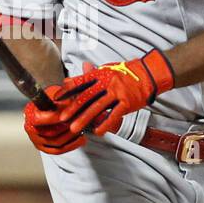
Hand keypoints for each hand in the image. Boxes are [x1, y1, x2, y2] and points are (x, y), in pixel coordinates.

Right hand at [24, 85, 86, 154]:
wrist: (50, 107)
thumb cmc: (53, 98)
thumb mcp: (56, 92)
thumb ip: (62, 94)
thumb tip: (71, 94)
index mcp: (29, 113)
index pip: (39, 119)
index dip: (54, 117)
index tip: (68, 114)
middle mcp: (30, 128)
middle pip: (50, 133)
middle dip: (66, 127)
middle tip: (79, 122)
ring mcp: (36, 140)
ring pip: (56, 142)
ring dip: (71, 136)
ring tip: (83, 129)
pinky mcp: (44, 148)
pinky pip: (58, 150)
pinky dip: (71, 145)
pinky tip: (82, 139)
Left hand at [53, 49, 175, 136]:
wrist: (148, 74)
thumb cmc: (125, 73)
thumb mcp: (105, 71)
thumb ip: (87, 77)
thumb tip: (68, 81)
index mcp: (100, 74)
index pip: (80, 83)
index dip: (67, 91)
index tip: (56, 99)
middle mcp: (107, 82)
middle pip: (86, 97)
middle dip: (73, 109)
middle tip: (62, 118)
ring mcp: (117, 93)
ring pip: (98, 107)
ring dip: (85, 119)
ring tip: (75, 128)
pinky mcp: (127, 102)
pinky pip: (114, 115)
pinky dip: (105, 123)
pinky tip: (97, 131)